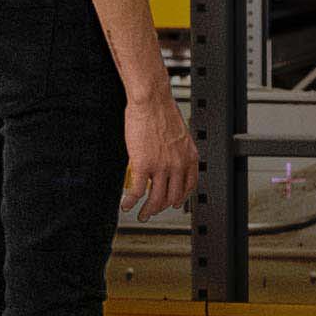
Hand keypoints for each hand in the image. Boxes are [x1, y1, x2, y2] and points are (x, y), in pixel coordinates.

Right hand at [121, 84, 198, 216]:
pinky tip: (126, 205)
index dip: (181, 197)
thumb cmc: (162, 111)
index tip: (174, 203)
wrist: (151, 100)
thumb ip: (178, 151)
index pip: (189, 185)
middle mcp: (178, 164)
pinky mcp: (143, 165)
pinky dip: (131, 202)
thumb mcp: (179, 135)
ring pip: (156, 199)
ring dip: (148, 211)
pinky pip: (137, 191)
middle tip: (153, 212)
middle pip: (173, 197)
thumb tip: (170, 158)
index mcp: (189, 156)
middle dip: (162, 208)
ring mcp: (161, 167)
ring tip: (141, 215)